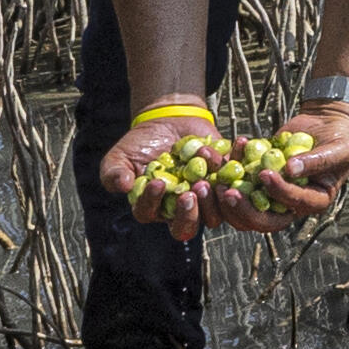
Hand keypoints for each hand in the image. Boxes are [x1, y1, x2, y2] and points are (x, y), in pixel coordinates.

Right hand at [100, 115, 227, 245]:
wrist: (170, 122)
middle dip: (190, 212)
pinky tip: (234, 147)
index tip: (158, 183)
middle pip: (187, 226)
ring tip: (208, 176)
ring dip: (213, 199)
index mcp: (152, 208)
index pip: (150, 214)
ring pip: (215, 215)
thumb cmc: (141, 143)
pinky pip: (235, 187)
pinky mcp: (225, 184)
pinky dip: (235, 167)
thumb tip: (122, 185)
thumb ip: (113, 172)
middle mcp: (179, 210)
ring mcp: (205, 200)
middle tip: (192, 190)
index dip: (153, 202)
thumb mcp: (119, 155)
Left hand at [207, 102, 348, 234]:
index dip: (279, 193)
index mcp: (313, 202)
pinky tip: (224, 150)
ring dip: (227, 197)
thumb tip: (291, 169)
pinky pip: (240, 180)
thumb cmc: (339, 140)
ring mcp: (271, 193)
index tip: (266, 174)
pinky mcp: (258, 177)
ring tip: (214, 178)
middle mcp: (290, 204)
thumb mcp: (337, 150)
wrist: (326, 125)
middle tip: (226, 191)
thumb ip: (316, 161)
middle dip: (243, 209)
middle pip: (263, 220)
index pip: (293, 205)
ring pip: (245, 207)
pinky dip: (229, 169)